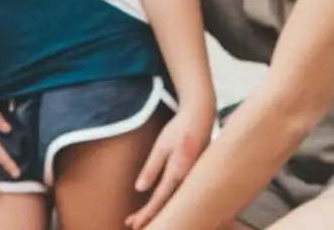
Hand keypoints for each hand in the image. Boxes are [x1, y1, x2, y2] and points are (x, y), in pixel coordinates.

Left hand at [125, 104, 216, 228]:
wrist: (201, 115)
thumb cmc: (179, 129)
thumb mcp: (161, 146)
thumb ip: (151, 168)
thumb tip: (139, 189)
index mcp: (178, 173)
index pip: (159, 200)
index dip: (146, 213)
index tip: (133, 223)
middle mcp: (188, 180)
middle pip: (168, 205)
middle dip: (150, 216)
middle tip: (132, 224)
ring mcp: (194, 179)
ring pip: (175, 201)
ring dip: (159, 210)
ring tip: (142, 218)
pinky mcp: (196, 176)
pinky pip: (182, 194)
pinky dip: (170, 202)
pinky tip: (163, 205)